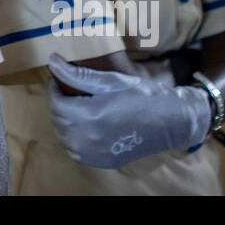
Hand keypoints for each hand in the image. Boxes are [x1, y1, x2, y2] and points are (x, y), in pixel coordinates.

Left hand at [47, 54, 211, 169]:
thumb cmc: (144, 96)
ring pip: (64, 137)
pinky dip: (73, 138)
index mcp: (90, 115)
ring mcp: (95, 154)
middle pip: (58, 120)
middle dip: (58, 103)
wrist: (172, 122)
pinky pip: (76, 151)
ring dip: (64, 121)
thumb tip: (52, 62)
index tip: (58, 79)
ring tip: (74, 106)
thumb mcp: (111, 81)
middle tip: (66, 90)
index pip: (56, 103)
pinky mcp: (102, 162)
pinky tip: (83, 126)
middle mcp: (89, 138)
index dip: (53, 89)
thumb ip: (79, 75)